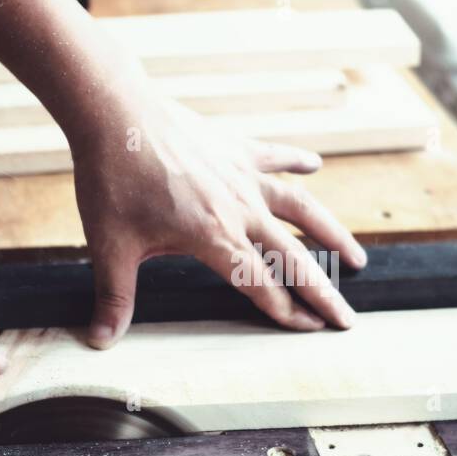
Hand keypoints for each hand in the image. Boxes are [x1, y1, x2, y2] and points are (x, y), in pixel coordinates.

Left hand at [71, 98, 367, 348]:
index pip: (262, 286)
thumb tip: (100, 341)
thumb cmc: (112, 180)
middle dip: (323, 292)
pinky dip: (298, 160)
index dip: (288, 313)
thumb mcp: (110, 245)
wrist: (116, 114)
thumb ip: (115, 297)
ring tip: (356, 257)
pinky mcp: (236, 148)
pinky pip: (277, 157)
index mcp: (215, 238)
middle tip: (347, 318)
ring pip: (302, 209)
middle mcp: (241, 209)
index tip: (311, 330)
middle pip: (294, 258)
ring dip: (332, 235)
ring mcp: (244, 176)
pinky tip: (315, 164)